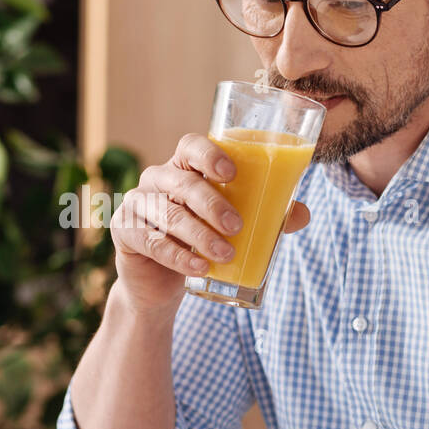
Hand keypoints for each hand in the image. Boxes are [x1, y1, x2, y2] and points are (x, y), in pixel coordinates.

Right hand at [110, 133, 310, 313]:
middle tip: (236, 226)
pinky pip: (152, 242)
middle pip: (182, 183)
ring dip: (200, 235)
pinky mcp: (125, 232)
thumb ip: (264, 216)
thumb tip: (303, 214)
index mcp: (183, 167)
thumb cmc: (199, 240)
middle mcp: (156, 179)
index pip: (190, 146)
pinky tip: (198, 268)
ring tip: (226, 253)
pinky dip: (178, 256)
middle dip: (212, 204)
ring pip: (168, 215)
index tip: (232, 173)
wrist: (160, 281)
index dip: (209, 155)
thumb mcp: (230, 227)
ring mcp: (136, 204)